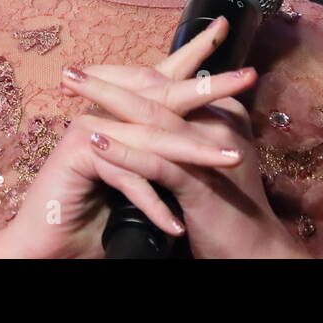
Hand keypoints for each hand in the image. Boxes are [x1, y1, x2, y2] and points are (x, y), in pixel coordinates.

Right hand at [0, 16, 251, 257]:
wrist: (55, 244)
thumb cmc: (100, 212)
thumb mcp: (147, 177)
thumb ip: (168, 152)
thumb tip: (217, 135)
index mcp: (125, 109)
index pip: (166, 75)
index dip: (196, 50)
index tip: (227, 25)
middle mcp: (109, 109)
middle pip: (165, 93)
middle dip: (209, 85)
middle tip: (246, 77)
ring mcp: (92, 126)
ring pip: (153, 137)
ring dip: (195, 154)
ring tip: (232, 161)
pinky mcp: (79, 153)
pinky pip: (128, 175)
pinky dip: (154, 204)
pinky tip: (177, 225)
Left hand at [60, 17, 308, 258]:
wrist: (253, 251)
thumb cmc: (226, 205)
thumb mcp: (208, 157)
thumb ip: (187, 131)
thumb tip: (151, 111)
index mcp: (222, 112)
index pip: (168, 82)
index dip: (125, 75)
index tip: (87, 70)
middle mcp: (220, 122)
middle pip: (159, 91)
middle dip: (110, 80)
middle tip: (70, 72)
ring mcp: (211, 149)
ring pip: (154, 118)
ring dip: (108, 102)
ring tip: (73, 93)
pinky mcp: (201, 183)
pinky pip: (157, 163)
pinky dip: (124, 151)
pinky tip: (95, 142)